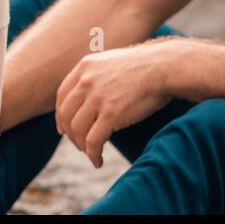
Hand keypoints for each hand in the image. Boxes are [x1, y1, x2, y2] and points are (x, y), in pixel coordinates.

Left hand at [54, 38, 183, 167]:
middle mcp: (86, 81)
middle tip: (80, 145)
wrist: (163, 68)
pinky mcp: (111, 114)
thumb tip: (84, 97)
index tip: (64, 129)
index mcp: (84, 67)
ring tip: (91, 153)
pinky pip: (93, 141)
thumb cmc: (142, 67)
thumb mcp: (109, 62)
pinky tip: (98, 161)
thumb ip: (93, 76)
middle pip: (66, 115)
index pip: (62, 96)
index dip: (60, 116)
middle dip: (71, 134)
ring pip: (77, 130)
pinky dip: (93, 155)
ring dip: (82, 147)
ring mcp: (98, 97)